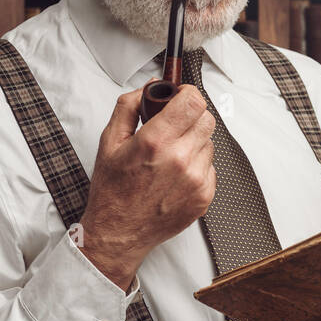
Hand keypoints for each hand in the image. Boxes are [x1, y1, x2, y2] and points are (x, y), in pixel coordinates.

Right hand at [79, 84, 216, 290]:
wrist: (118, 233)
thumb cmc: (112, 191)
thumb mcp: (110, 141)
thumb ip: (129, 107)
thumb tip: (149, 87)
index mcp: (155, 143)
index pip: (193, 102)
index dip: (188, 93)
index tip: (181, 96)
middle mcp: (180, 160)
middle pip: (206, 118)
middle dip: (191, 115)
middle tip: (175, 124)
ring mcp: (195, 180)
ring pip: (209, 142)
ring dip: (194, 141)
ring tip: (172, 154)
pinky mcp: (204, 196)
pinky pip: (210, 166)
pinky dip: (197, 164)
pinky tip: (177, 173)